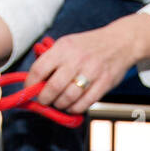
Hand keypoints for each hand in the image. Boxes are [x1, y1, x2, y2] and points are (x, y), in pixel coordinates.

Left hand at [25, 15, 149, 115]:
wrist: (120, 42)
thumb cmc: (89, 45)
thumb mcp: (68, 43)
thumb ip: (52, 59)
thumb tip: (34, 80)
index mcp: (64, 48)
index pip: (39, 69)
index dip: (30, 84)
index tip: (29, 90)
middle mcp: (77, 59)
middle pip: (53, 87)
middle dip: (44, 99)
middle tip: (44, 101)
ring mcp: (91, 72)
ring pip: (68, 98)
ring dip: (60, 105)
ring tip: (59, 103)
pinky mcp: (104, 83)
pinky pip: (84, 103)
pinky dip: (74, 108)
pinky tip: (72, 105)